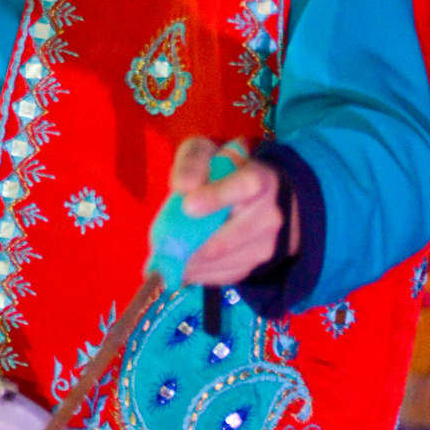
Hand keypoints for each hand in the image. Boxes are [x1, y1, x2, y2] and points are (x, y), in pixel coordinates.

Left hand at [171, 136, 298, 287]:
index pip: (243, 186)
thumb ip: (193, 161)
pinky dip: (199, 273)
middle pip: (227, 238)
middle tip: (158, 246)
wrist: (269, 198)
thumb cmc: (229, 171)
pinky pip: (223, 276)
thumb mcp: (209, 153)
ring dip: (188, 262)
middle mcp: (270, 214)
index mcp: (259, 178)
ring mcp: (268, 244)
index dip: (216, 197)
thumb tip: (182, 187)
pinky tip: (184, 265)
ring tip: (165, 257)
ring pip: (221, 261)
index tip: (187, 206)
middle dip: (188, 244)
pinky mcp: (259, 266)